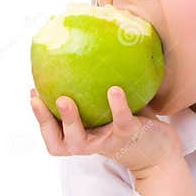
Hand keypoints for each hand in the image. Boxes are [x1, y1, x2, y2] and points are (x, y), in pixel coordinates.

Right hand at [30, 86, 182, 175]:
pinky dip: (117, 107)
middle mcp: (90, 143)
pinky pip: (120, 122)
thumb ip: (98, 86)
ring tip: (66, 100)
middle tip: (38, 98)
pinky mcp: (128, 136)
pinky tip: (115, 90)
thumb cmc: (133, 124)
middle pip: (59, 143)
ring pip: (80, 141)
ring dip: (69, 121)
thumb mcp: (112, 106)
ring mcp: (107, 142)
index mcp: (83, 136)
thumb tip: (85, 45)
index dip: (40, 118)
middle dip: (44, 122)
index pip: (53, 134)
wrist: (162, 150)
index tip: (33, 93)